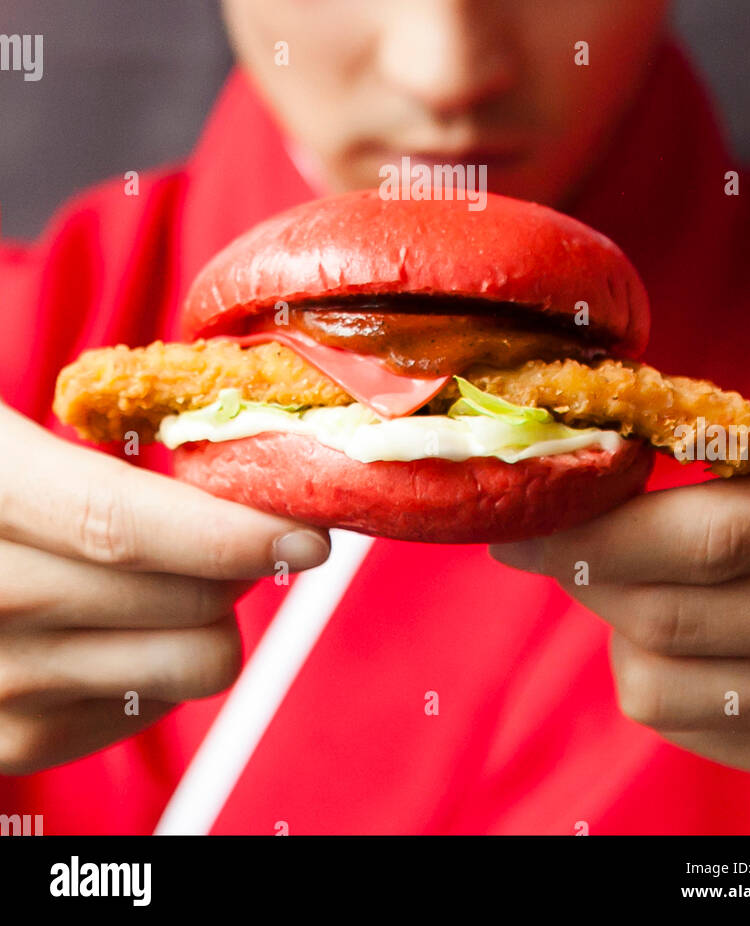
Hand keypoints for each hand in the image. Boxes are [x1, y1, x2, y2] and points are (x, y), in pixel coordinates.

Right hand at [0, 399, 329, 772]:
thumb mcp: (10, 423)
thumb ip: (105, 419)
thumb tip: (247, 434)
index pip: (116, 524)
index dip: (224, 530)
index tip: (305, 531)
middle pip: (173, 601)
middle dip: (244, 565)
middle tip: (259, 533)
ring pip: (183, 666)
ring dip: (213, 616)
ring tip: (188, 572)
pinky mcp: (7, 745)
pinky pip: (149, 712)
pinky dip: (165, 662)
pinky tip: (130, 620)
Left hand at [491, 419, 749, 786]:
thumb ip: (738, 457)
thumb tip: (595, 453)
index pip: (702, 541)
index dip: (595, 527)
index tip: (525, 506)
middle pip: (665, 615)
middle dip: (580, 569)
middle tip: (549, 531)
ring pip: (659, 685)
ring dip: (613, 622)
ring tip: (626, 575)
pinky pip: (689, 727)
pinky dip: (656, 674)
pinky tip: (679, 627)